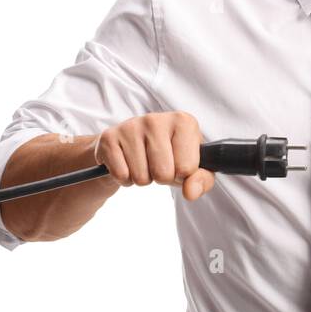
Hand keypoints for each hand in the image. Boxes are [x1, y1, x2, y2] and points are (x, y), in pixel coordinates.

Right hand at [94, 111, 215, 200]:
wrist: (129, 148)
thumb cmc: (166, 156)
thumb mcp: (192, 168)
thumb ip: (201, 181)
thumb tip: (191, 192)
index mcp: (183, 122)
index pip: (188, 168)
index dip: (181, 174)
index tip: (176, 163)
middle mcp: (156, 119)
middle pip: (164, 174)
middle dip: (161, 178)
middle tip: (156, 165)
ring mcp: (131, 126)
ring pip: (141, 177)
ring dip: (142, 179)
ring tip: (142, 163)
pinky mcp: (109, 137)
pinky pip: (121, 175)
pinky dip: (124, 178)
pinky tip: (126, 163)